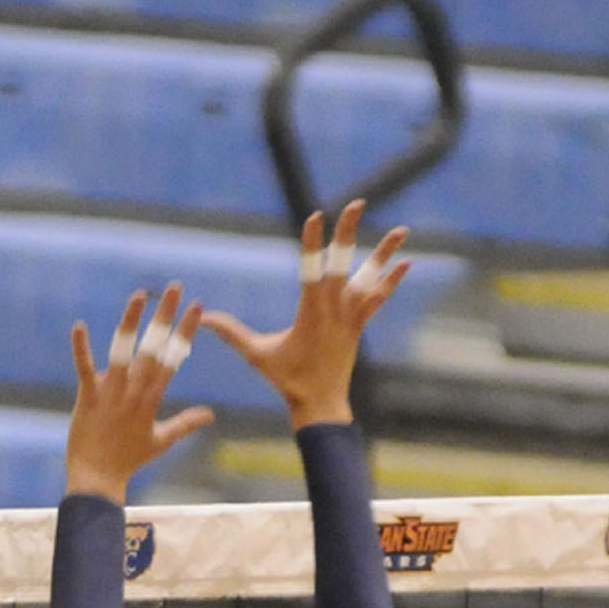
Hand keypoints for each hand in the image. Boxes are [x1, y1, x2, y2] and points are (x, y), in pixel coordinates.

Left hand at [65, 283, 215, 503]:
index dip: (185, 331)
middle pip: (154, 348)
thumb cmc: (130, 460)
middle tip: (175, 287)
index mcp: (153, 398)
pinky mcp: (88, 397)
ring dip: (131, 322)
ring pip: (123, 352)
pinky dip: (81, 348)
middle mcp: (135, 392)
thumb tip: (211, 415)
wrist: (98, 478)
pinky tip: (79, 325)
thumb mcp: (162, 440)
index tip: (197, 307)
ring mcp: (111, 393)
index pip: (174, 358)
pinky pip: (85, 369)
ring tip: (140, 294)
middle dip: (166, 316)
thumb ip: (186, 423)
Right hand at [201, 201, 409, 428]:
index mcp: (310, 312)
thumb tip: (203, 318)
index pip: (312, 270)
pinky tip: (405, 263)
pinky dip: (390, 281)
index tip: (316, 217)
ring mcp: (350, 317)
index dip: (313, 243)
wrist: (320, 404)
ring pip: (369, 278)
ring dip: (384, 253)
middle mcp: (334, 310)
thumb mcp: (256, 354)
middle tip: (356, 203)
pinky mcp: (357, 325)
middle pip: (341, 264)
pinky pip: (377, 298)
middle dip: (347, 232)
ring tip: (402, 229)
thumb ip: (231, 333)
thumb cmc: (286, 380)